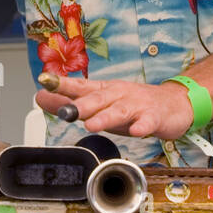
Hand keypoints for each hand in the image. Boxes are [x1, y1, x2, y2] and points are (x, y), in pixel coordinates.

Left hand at [35, 76, 194, 139]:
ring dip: (105, 117)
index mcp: (104, 90)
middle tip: (65, 111)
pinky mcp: (154, 117)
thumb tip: (40, 97)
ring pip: (120, 111)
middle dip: (81, 105)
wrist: (172, 104)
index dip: (62, 84)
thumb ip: (70, 102)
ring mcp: (137, 105)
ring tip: (92, 125)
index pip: (80, 86)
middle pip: (99, 98)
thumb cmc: (132, 105)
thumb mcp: (100, 104)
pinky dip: (142, 126)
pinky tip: (136, 131)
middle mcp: (119, 94)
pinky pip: (148, 122)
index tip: (44, 81)